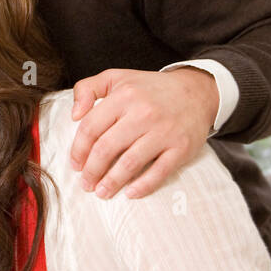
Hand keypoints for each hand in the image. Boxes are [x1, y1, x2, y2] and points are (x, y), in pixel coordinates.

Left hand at [69, 67, 217, 198]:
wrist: (196, 91)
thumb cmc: (149, 89)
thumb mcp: (115, 78)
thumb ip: (86, 89)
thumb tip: (73, 115)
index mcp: (123, 96)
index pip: (91, 128)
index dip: (78, 150)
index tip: (75, 164)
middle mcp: (143, 113)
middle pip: (106, 148)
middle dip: (92, 170)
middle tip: (86, 183)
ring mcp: (164, 131)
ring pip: (130, 163)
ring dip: (112, 182)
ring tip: (102, 192)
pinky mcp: (181, 147)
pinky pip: (159, 171)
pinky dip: (143, 185)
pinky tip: (130, 193)